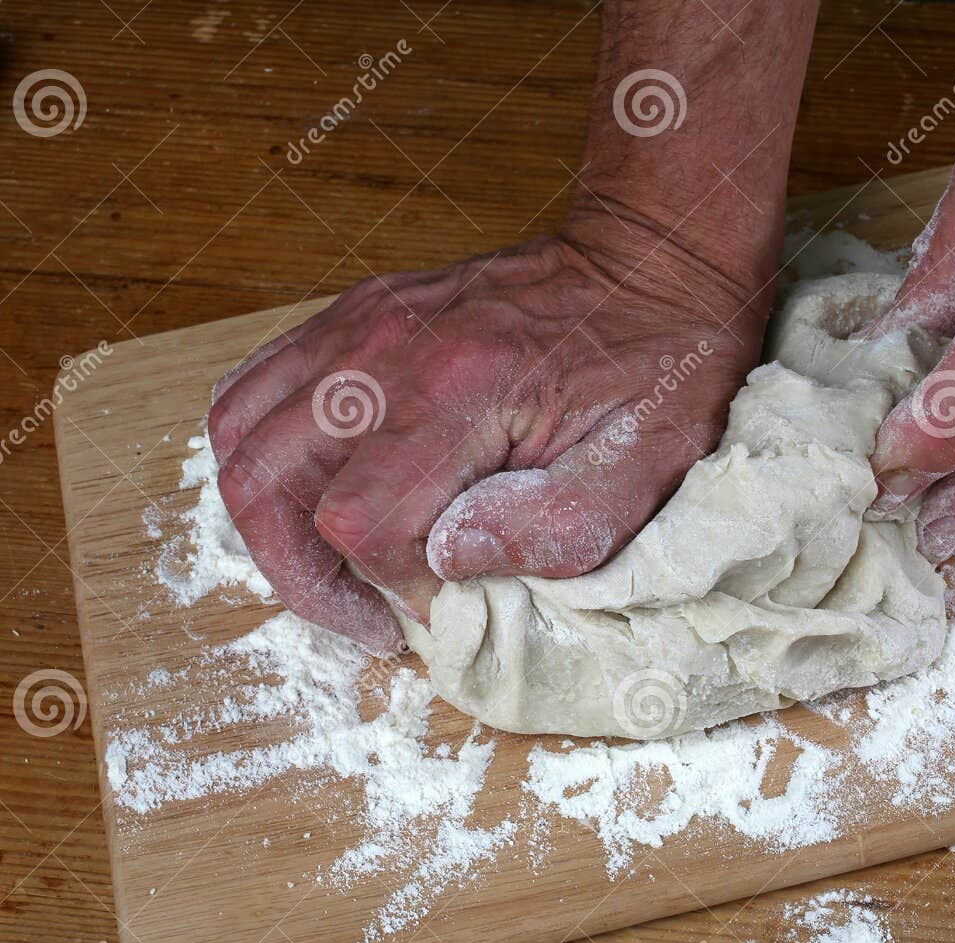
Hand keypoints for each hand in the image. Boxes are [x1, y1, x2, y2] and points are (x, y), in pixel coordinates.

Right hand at [209, 214, 767, 653]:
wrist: (653, 258)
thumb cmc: (661, 365)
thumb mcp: (647, 464)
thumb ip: (554, 527)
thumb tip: (446, 565)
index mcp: (463, 387)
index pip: (359, 519)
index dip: (390, 585)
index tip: (445, 604)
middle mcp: (387, 347)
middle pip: (263, 480)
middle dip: (300, 575)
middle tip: (362, 618)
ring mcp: (360, 321)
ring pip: (239, 433)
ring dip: (267, 520)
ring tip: (334, 566)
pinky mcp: (355, 314)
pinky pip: (255, 389)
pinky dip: (264, 456)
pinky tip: (320, 495)